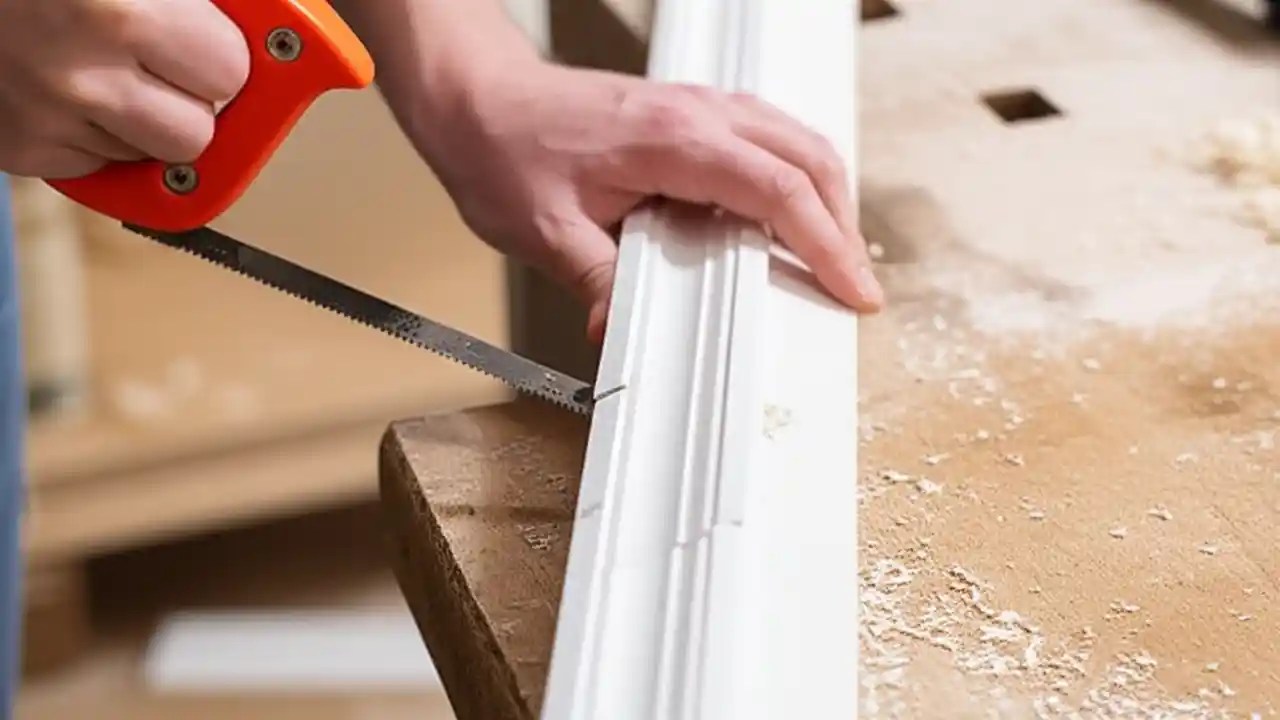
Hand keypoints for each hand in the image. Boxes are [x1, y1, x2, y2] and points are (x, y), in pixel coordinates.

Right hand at [0, 0, 249, 177]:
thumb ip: (206, 0)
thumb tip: (278, 34)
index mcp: (122, 9)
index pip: (230, 72)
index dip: (222, 53)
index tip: (207, 40)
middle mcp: (80, 72)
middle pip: (195, 135)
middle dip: (191, 101)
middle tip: (163, 62)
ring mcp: (42, 117)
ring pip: (149, 157)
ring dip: (144, 122)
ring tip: (108, 69)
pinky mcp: (15, 148)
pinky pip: (95, 165)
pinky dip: (93, 136)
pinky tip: (70, 89)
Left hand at [414, 62, 883, 343]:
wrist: (478, 100)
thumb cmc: (504, 152)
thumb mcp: (545, 233)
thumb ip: (599, 284)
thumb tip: (628, 337)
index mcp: (673, 141)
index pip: (781, 191)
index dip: (827, 244)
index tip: (854, 289)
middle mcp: (698, 113)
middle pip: (809, 158)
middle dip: (843, 224)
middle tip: (853, 284)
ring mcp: (699, 105)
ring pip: (796, 140)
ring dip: (826, 195)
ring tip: (831, 255)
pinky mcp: (690, 112)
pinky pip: (768, 135)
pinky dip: (797, 174)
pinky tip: (788, 213)